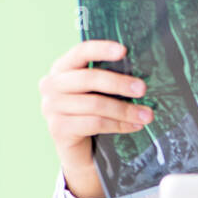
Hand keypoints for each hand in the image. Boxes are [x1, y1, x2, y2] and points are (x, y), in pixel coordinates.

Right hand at [39, 39, 151, 197]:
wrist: (78, 148)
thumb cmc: (91, 112)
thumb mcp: (97, 92)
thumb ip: (108, 79)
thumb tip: (140, 76)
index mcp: (61, 68)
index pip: (80, 52)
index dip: (101, 49)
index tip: (124, 50)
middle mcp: (51, 84)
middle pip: (89, 79)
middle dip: (120, 83)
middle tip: (143, 89)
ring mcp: (51, 107)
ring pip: (95, 104)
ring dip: (125, 110)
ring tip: (146, 115)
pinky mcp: (58, 128)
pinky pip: (94, 123)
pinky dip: (118, 125)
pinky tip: (134, 126)